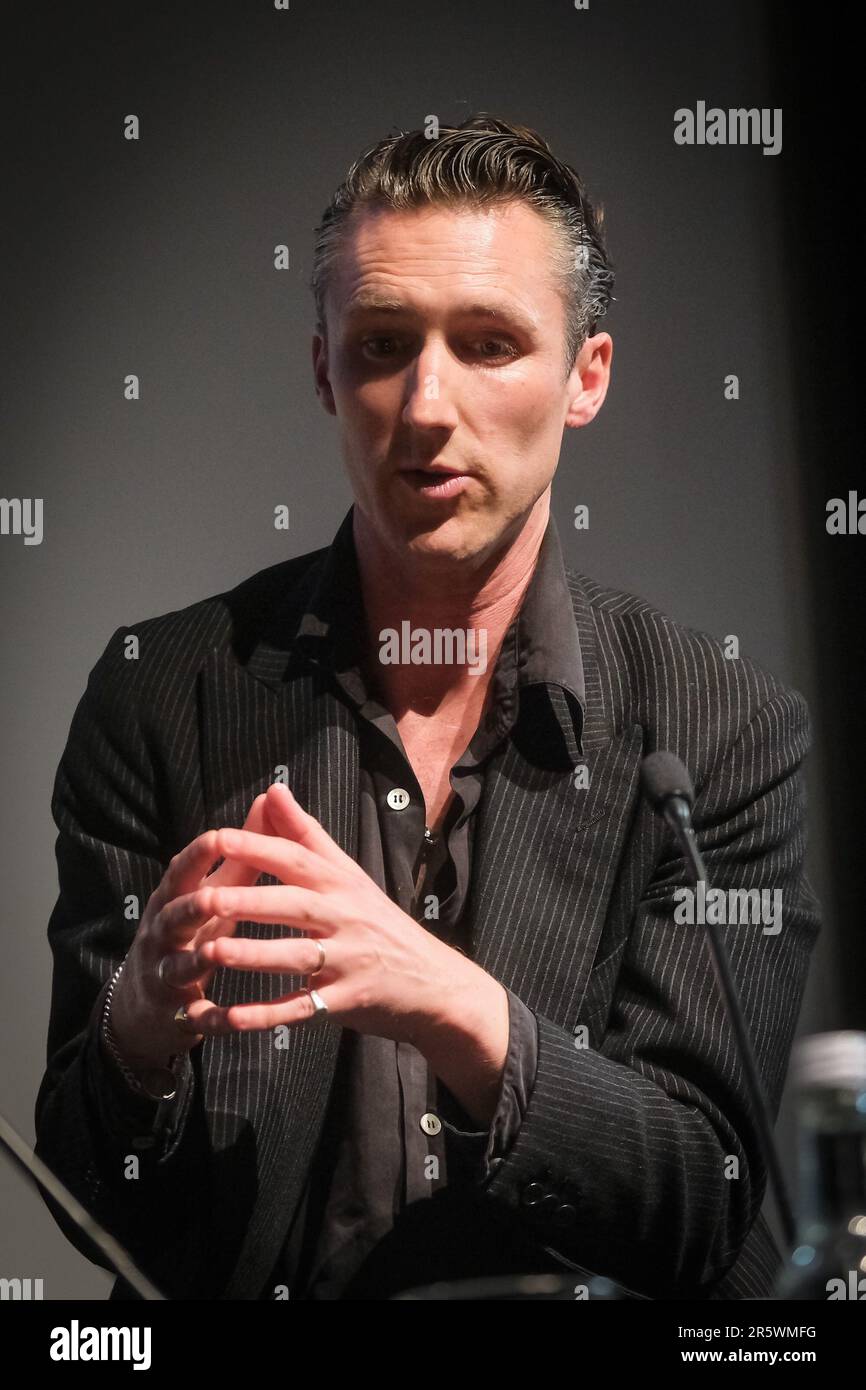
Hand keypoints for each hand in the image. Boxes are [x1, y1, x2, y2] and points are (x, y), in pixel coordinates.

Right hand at [107, 792, 278, 1071]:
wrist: (149, 1007)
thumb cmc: (192, 933)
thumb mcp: (211, 893)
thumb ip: (242, 853)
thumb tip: (269, 799)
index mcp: (173, 901)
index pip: (182, 873)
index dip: (197, 856)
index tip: (219, 836)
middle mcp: (163, 936)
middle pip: (173, 917)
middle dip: (191, 907)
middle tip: (213, 897)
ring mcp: (166, 976)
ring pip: (178, 966)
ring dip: (195, 960)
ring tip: (213, 954)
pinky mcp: (178, 1015)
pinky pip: (196, 1018)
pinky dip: (213, 1019)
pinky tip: (232, 1019)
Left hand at [169, 782, 475, 1046]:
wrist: (435, 982)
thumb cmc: (381, 923)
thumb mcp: (350, 876)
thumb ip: (307, 835)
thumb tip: (274, 789)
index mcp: (342, 884)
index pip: (298, 859)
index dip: (259, 848)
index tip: (218, 838)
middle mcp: (346, 918)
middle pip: (295, 905)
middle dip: (251, 901)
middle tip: (206, 898)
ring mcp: (348, 962)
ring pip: (297, 957)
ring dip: (254, 956)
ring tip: (212, 953)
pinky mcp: (346, 1001)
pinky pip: (302, 1009)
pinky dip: (267, 1016)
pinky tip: (232, 1019)